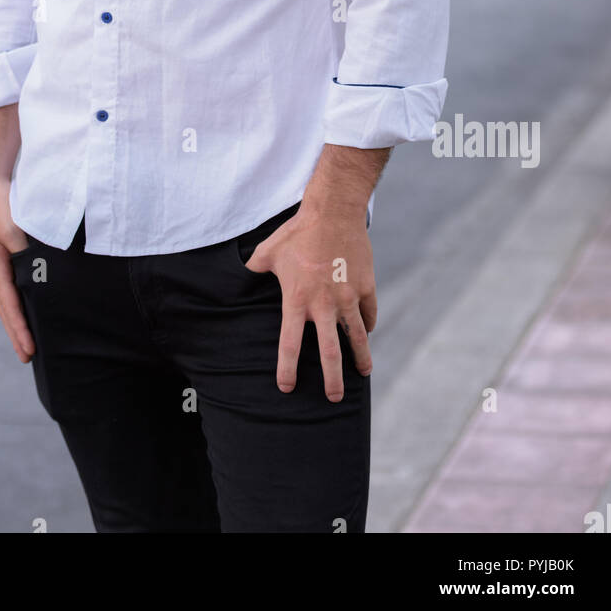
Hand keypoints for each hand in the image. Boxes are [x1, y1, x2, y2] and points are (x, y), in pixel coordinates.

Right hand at [0, 169, 35, 364]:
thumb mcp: (11, 230)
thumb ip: (24, 252)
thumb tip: (39, 276)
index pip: (9, 305)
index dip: (19, 329)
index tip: (28, 351)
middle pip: (9, 306)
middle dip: (18, 331)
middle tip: (28, 356)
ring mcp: (4, 258)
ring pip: (14, 294)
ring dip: (23, 315)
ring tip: (33, 336)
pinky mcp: (12, 248)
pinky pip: (20, 279)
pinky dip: (27, 294)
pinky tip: (38, 299)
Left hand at [244, 205, 375, 399]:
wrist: (333, 211)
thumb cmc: (297, 232)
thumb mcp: (269, 251)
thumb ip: (255, 268)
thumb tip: (241, 275)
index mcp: (297, 299)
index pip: (290, 343)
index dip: (287, 368)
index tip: (287, 387)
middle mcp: (324, 304)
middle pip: (330, 352)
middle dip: (332, 380)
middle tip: (333, 398)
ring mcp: (348, 297)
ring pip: (357, 337)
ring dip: (360, 358)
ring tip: (363, 374)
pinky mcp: (366, 286)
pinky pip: (368, 314)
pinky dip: (367, 326)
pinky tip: (366, 334)